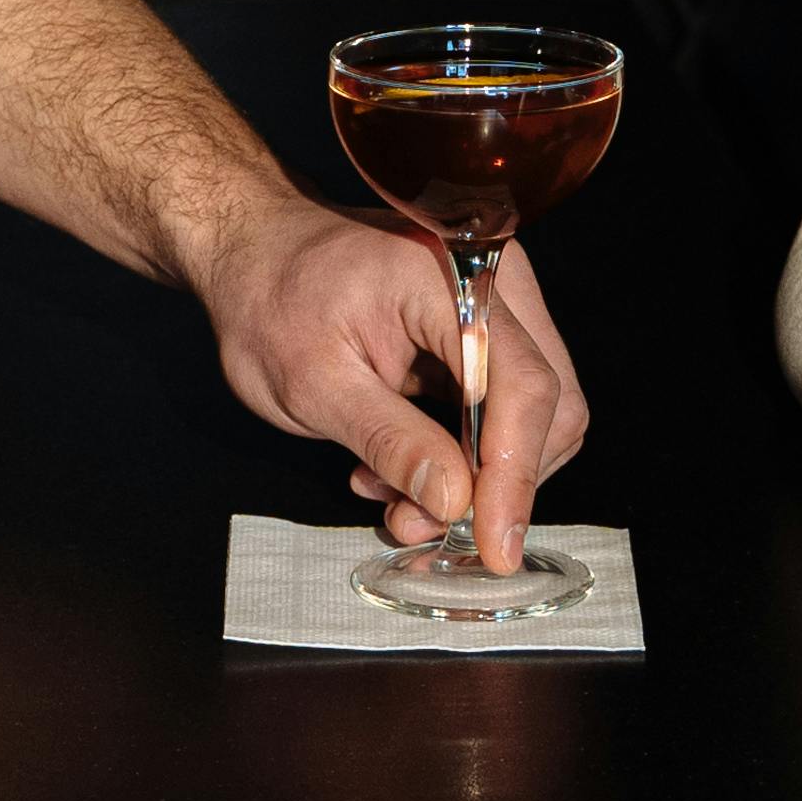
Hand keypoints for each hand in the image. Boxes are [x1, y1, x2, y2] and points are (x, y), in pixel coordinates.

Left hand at [169, 181, 589, 573]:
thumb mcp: (312, 384)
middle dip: (492, 483)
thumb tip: (457, 502)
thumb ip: (389, 439)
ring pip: (530, 415)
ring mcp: (494, 304)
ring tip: (393, 498)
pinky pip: (501, 408)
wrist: (256, 255)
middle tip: (418, 523)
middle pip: (546, 403)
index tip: (496, 545)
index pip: (519, 382)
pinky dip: (462, 455)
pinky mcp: (483, 334)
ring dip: (473, 477)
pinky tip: (397, 471)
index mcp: (447, 276)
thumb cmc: (271, 303)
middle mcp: (491, 281)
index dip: (514, 472)